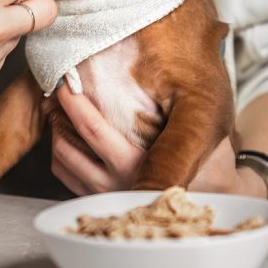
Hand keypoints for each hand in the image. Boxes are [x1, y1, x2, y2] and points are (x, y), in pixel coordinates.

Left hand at [51, 85, 266, 196]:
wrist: (213, 200)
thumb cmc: (209, 163)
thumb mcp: (204, 133)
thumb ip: (187, 110)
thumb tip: (178, 66)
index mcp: (140, 166)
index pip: (94, 131)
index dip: (75, 102)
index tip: (67, 79)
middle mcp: (117, 184)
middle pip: (69, 144)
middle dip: (58, 111)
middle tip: (54, 85)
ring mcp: (105, 195)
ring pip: (61, 160)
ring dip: (55, 130)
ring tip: (57, 105)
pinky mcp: (98, 201)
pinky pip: (64, 174)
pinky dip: (58, 150)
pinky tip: (65, 130)